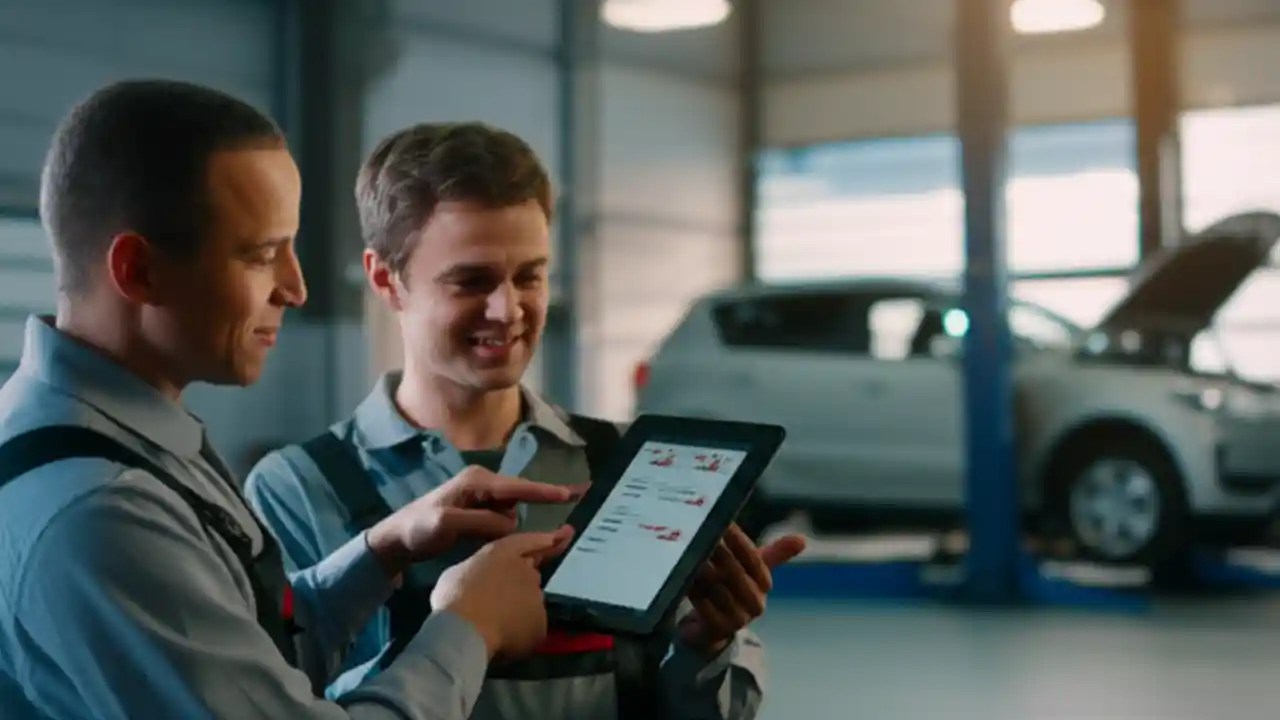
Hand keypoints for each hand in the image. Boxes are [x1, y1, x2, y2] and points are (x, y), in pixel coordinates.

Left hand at [367, 465, 573, 576]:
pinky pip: (503, 519)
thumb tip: (510, 523)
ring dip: (510, 527)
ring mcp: (481, 498)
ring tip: (496, 538)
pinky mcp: (479, 513)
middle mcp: (482, 484)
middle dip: (533, 507)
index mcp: (476, 482)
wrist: (397, 538)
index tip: (569, 495)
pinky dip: (506, 529)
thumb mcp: (447, 524)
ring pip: (512, 513)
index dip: (543, 492)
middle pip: (518, 499)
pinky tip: (506, 541)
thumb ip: (480, 522)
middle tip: (545, 516)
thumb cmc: (419, 528)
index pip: (516, 487)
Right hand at [431, 526, 574, 659]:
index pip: (530, 542)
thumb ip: (478, 571)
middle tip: (501, 602)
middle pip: (530, 575)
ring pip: (530, 604)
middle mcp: (526, 571)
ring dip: (519, 611)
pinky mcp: (540, 622)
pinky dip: (522, 633)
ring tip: (495, 628)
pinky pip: (532, 627)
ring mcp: (536, 597)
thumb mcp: (459, 573)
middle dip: (521, 586)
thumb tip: (480, 580)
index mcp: (504, 553)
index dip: (547, 539)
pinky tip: (504, 642)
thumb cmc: (454, 598)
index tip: (566, 533)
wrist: (465, 630)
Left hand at [678, 524, 806, 655]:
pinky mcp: (719, 630)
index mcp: (764, 584)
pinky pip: (707, 609)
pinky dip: (697, 594)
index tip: (723, 523)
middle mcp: (755, 602)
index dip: (737, 541)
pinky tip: (686, 580)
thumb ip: (774, 554)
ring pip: (719, 590)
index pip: (753, 558)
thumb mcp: (750, 570)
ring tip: (689, 556)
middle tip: (701, 535)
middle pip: (736, 573)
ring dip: (703, 573)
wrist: (712, 630)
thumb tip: (803, 540)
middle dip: (718, 554)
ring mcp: (738, 618)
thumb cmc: (733, 591)